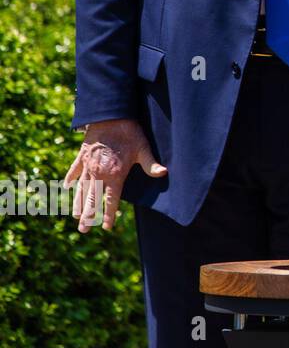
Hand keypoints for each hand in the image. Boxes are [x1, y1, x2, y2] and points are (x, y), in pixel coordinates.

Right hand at [63, 118, 166, 232]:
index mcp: (114, 175)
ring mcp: (88, 166)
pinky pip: (73, 171)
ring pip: (81, 189)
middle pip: (92, 199)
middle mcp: (98, 174)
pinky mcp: (81, 156)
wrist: (109, 116)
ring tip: (75, 216)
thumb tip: (164, 173)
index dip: (109, 215)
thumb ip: (151, 164)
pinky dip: (69, 179)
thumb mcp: (143, 148)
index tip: (107, 227)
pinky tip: (65, 187)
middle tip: (84, 231)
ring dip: (78, 203)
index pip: (111, 200)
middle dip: (88, 216)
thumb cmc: (129, 132)